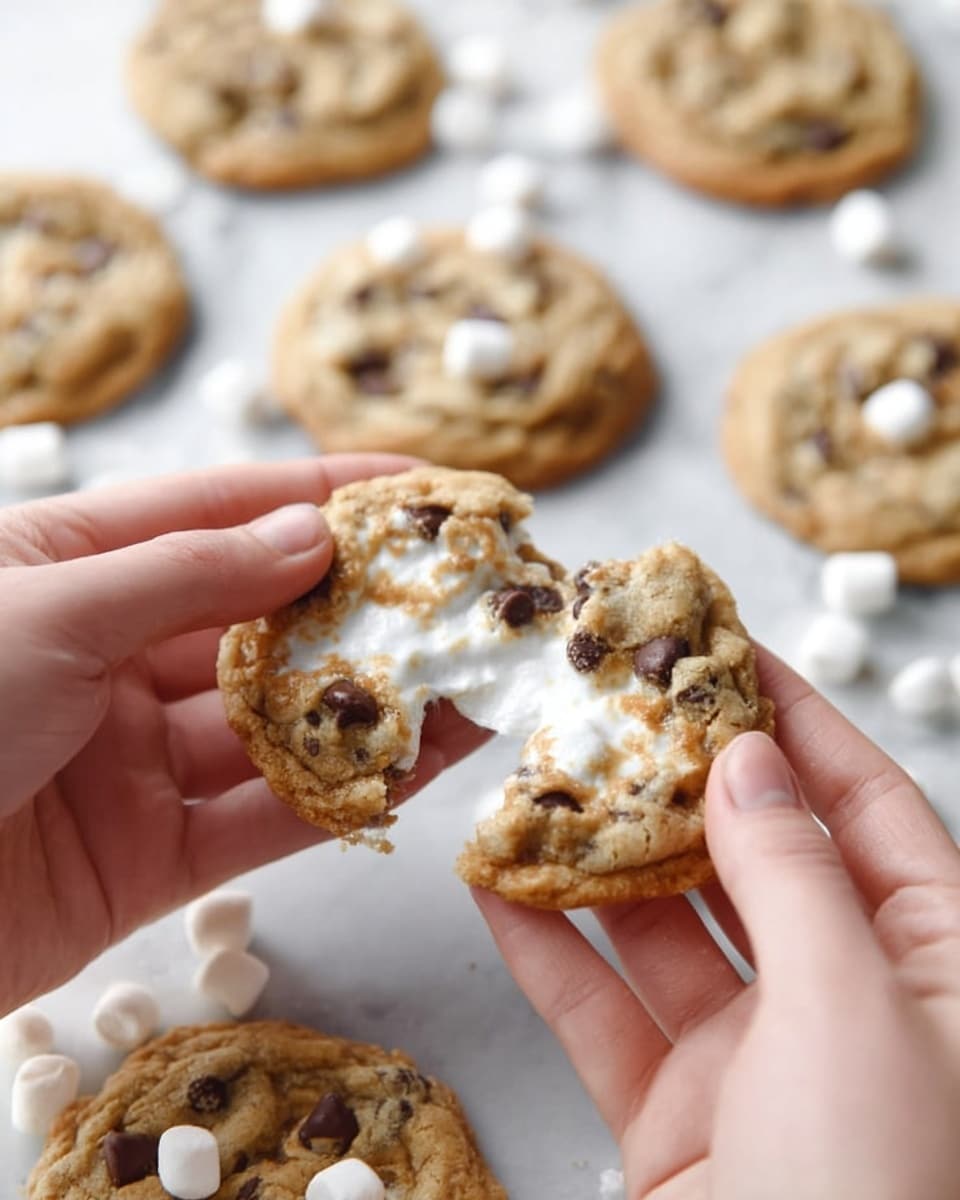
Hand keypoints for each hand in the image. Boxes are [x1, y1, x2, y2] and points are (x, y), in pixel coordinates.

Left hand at [0, 455, 485, 1015]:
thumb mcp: (47, 611)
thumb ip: (188, 573)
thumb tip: (309, 532)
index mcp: (63, 569)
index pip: (215, 513)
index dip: (317, 495)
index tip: (413, 486)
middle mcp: (103, 658)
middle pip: (258, 620)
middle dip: (360, 607)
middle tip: (460, 592)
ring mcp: (128, 760)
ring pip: (273, 725)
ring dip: (368, 708)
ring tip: (467, 683)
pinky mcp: (146, 858)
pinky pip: (260, 819)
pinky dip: (337, 797)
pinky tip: (415, 767)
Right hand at [476, 648, 959, 1198]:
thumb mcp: (855, 1009)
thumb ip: (795, 873)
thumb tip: (747, 756)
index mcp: (939, 964)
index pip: (862, 801)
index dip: (792, 717)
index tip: (718, 643)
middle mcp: (851, 1003)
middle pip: (752, 855)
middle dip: (675, 775)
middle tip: (604, 696)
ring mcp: (761, 1065)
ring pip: (666, 930)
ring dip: (596, 857)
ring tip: (533, 772)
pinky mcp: (681, 1123)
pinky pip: (606, 1015)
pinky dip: (549, 952)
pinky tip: (492, 886)